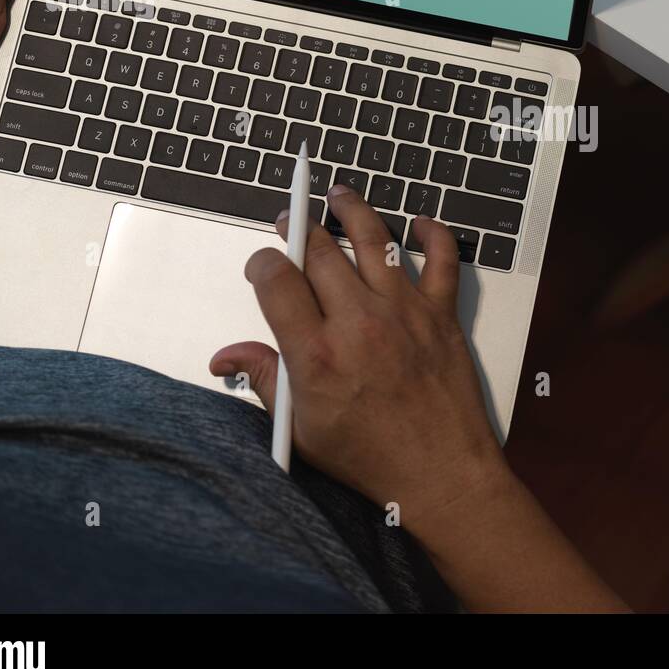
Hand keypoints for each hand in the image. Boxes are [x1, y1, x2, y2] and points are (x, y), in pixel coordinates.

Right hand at [210, 186, 507, 532]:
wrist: (440, 474)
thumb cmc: (371, 457)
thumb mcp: (301, 429)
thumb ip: (264, 380)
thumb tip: (226, 357)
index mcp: (316, 353)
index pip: (276, 279)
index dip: (262, 262)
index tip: (261, 264)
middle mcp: (359, 324)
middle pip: (321, 251)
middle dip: (299, 228)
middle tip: (290, 221)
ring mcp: (404, 313)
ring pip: (375, 239)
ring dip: (353, 210)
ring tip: (339, 195)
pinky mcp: (441, 315)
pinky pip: (442, 259)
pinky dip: (433, 234)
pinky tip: (419, 224)